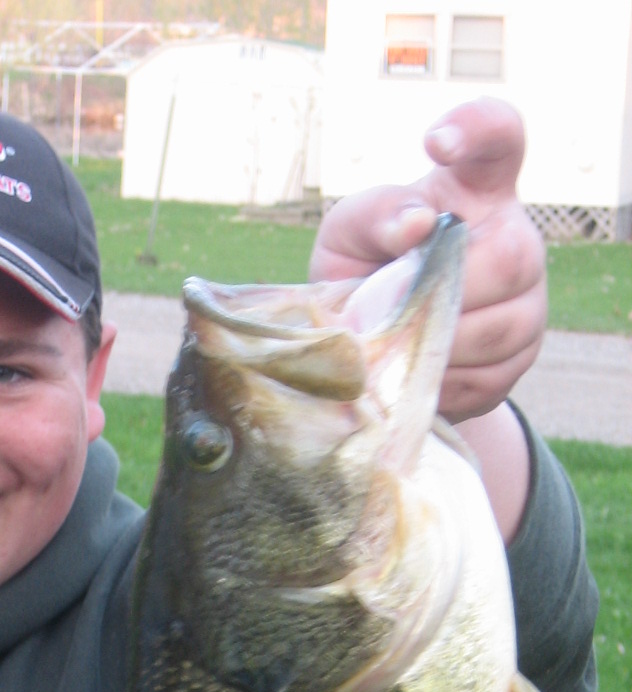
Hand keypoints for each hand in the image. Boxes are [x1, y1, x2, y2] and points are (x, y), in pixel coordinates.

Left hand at [310, 98, 545, 425]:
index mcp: (473, 187)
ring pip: (503, 325)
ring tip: (399, 340)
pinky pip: (490, 374)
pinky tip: (416, 368)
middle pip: (510, 257)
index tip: (434, 144)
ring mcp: (528, 296)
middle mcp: (516, 233)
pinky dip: (442, 378)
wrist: (374, 351)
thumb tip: (417, 222)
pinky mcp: (521, 353)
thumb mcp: (348, 237)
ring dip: (438, 341)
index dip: (478, 130)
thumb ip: (374, 215)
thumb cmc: (364, 272)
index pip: (499, 136)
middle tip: (396, 305)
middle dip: (446, 291)